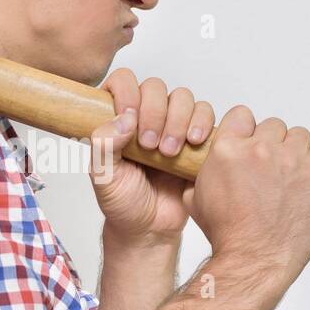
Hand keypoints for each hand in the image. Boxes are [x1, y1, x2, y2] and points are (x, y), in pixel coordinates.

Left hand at [89, 68, 214, 243]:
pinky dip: (202, 124)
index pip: (123, 81)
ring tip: (169, 151)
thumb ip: (104, 145)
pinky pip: (205, 115)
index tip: (129, 117)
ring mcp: (172, 125)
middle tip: (149, 145)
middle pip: (156, 86)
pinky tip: (193, 143)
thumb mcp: (103, 176)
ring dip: (178, 120)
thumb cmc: (123, 202)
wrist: (151, 228)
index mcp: (117, 118)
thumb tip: (125, 118)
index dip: (127, 92)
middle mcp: (145, 116)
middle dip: (155, 112)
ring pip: (183, 97)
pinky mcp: (195, 137)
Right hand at [183, 105, 309, 289]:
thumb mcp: (196, 199)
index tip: (251, 144)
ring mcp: (289, 159)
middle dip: (272, 145)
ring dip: (296, 152)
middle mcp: (258, 149)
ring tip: (291, 175)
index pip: (241, 115)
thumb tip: (209, 165)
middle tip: (271, 169)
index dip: (247, 130)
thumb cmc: (228, 235)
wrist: (254, 260)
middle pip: (273, 126)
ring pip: (299, 136)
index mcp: (227, 150)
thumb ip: (204, 173)